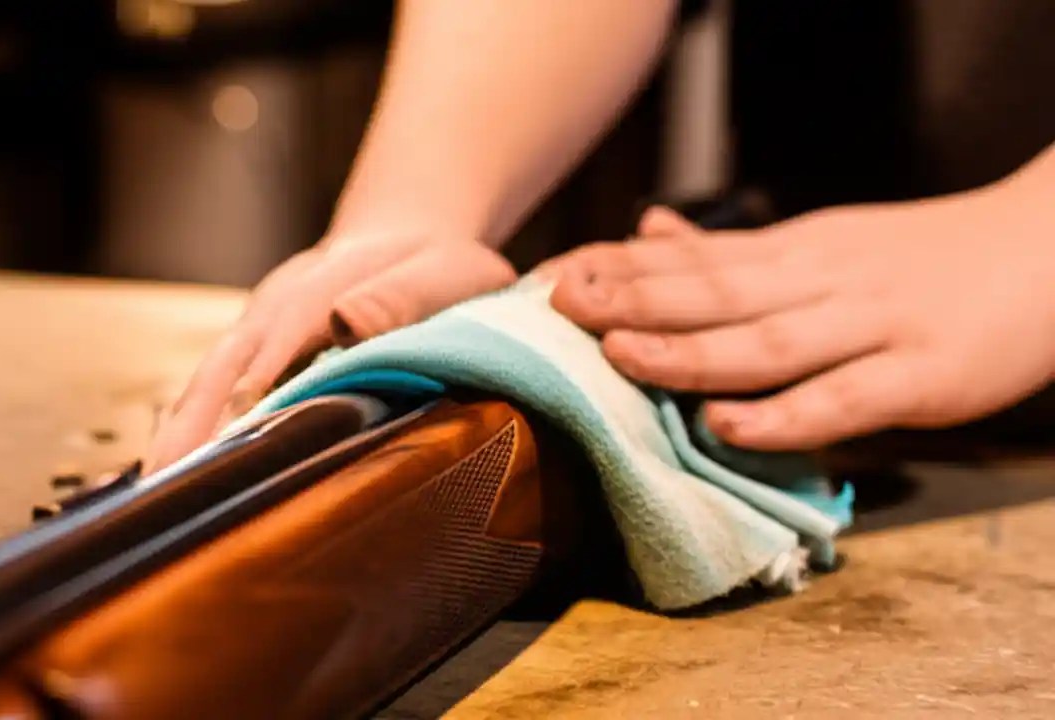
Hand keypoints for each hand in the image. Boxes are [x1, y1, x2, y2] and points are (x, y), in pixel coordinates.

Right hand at [147, 237, 516, 470]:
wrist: (406, 241)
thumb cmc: (435, 269)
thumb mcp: (445, 272)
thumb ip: (402, 297)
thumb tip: (344, 322)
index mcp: (328, 280)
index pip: (290, 326)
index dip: (266, 372)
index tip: (240, 420)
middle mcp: (278, 302)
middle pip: (227, 361)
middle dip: (197, 420)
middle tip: (172, 479)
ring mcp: (258, 327)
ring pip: (209, 380)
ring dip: (182, 431)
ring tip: (158, 488)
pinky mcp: (252, 350)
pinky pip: (213, 391)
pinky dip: (189, 429)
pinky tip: (172, 473)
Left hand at [550, 184, 1054, 450]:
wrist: (1049, 252)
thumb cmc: (921, 260)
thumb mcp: (821, 240)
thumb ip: (734, 250)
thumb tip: (647, 229)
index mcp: (796, 254)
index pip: (695, 258)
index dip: (621, 267)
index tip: (552, 274)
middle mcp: (823, 284)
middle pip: (717, 293)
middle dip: (634, 299)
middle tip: (561, 303)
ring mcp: (872, 329)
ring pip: (769, 342)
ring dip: (691, 351)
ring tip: (621, 354)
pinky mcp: (921, 377)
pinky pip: (843, 397)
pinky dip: (785, 414)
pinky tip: (728, 425)